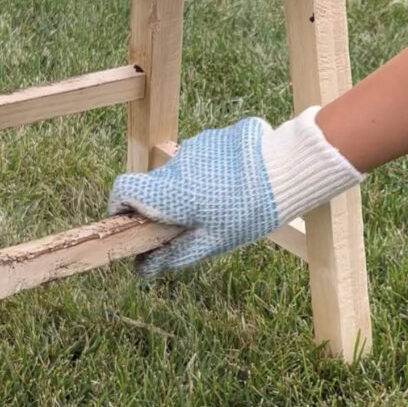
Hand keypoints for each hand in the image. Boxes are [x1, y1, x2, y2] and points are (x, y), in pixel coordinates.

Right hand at [108, 107, 362, 276]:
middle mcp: (176, 164)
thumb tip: (143, 268)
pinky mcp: (214, 138)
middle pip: (153, 184)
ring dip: (188, 190)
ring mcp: (195, 146)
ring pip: (179, 173)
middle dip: (163, 205)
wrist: (287, 170)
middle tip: (190, 224)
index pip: (123, 189)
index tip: (134, 223)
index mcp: (169, 191)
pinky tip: (233, 185)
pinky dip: (207, 174)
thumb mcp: (212, 241)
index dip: (120, 207)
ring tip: (222, 204)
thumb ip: (174, 254)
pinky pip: (200, 159)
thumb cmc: (249, 212)